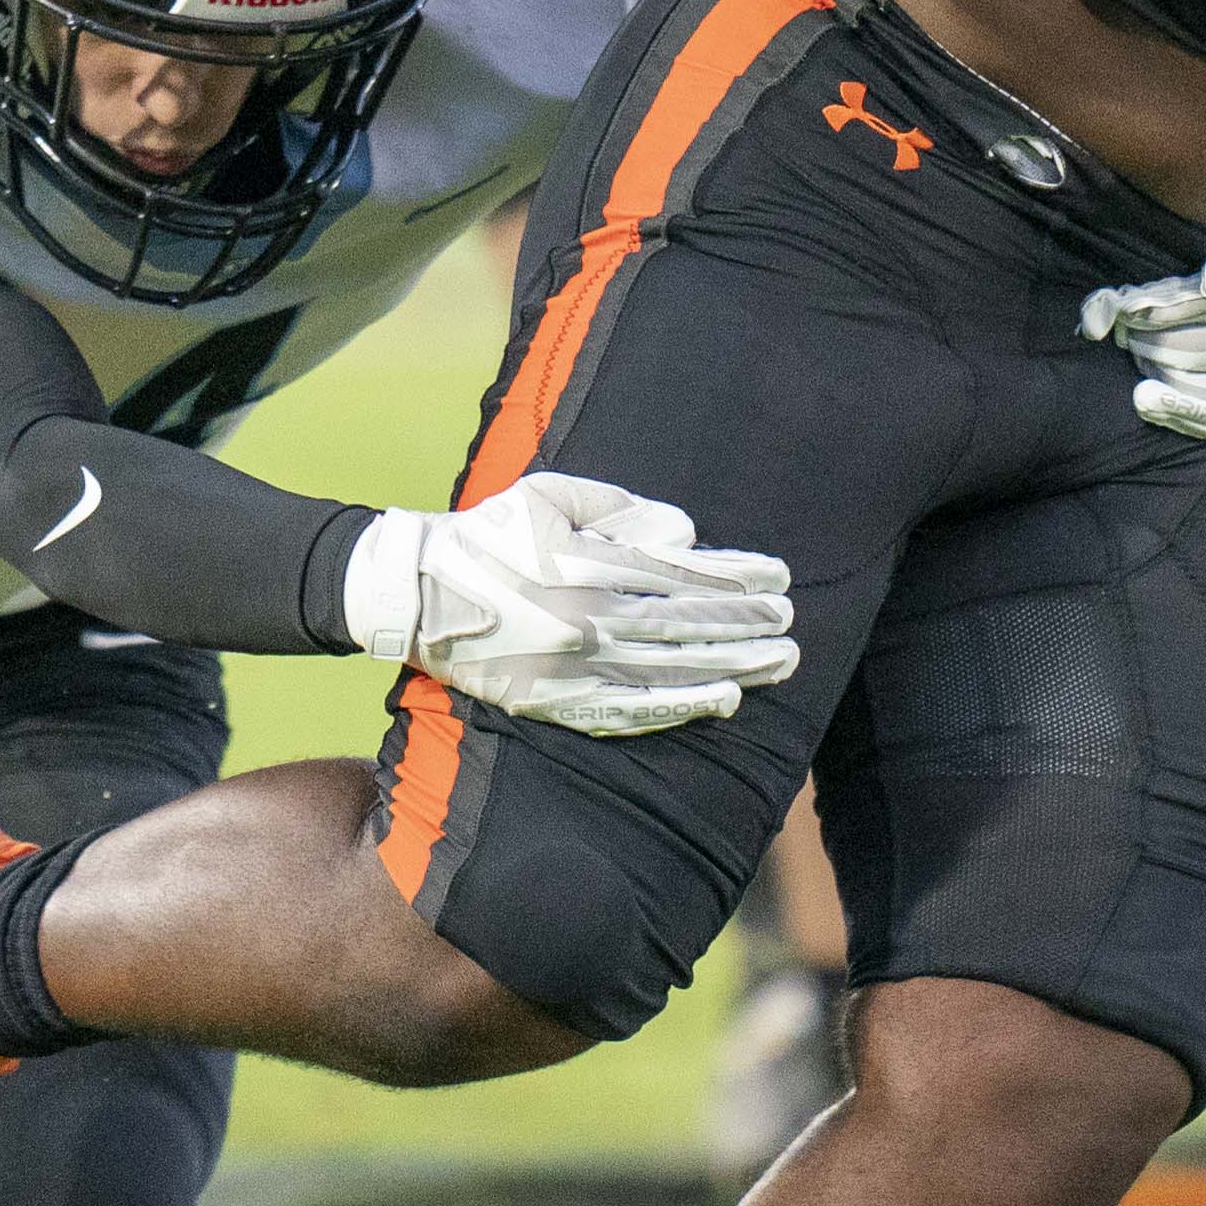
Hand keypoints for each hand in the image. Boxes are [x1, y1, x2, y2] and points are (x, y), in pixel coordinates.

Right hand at [344, 472, 796, 733]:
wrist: (414, 594)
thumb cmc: (489, 533)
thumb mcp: (550, 495)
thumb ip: (621, 507)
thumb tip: (686, 534)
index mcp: (584, 564)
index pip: (681, 574)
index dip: (737, 578)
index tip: (780, 577)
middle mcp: (584, 620)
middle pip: (687, 625)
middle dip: (747, 624)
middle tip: (791, 624)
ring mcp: (570, 668)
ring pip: (669, 670)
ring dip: (732, 667)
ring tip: (780, 663)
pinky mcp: (554, 702)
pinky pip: (630, 711)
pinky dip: (681, 707)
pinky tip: (722, 701)